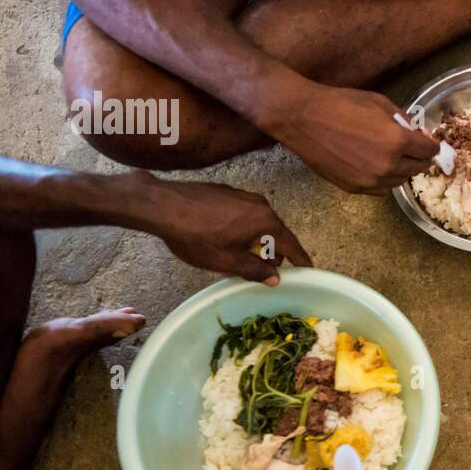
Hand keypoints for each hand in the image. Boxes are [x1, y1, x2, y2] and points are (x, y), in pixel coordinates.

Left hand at [129, 171, 311, 284]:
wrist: (162, 206)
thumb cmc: (197, 236)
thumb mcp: (227, 261)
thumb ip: (255, 270)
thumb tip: (275, 277)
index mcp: (266, 221)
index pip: (291, 244)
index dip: (299, 260)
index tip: (308, 270)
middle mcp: (260, 204)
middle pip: (274, 233)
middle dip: (269, 253)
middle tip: (258, 271)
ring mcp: (242, 195)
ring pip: (257, 224)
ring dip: (253, 241)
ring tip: (235, 256)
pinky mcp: (226, 192)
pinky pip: (243, 215)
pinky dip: (241, 229)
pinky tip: (221, 238)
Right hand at [270, 83, 437, 195]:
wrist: (303, 118)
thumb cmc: (340, 104)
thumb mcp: (379, 102)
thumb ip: (403, 121)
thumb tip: (417, 134)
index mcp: (396, 141)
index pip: (428, 151)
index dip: (431, 146)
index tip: (429, 143)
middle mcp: (387, 165)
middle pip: (417, 169)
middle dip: (420, 158)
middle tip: (414, 150)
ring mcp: (370, 180)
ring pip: (399, 181)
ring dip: (402, 170)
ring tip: (393, 156)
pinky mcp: (354, 188)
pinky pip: (381, 190)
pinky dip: (385, 180)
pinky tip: (378, 167)